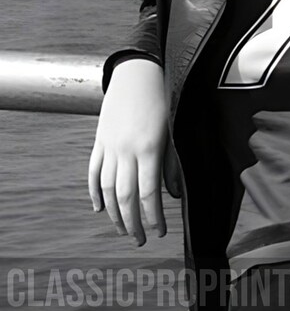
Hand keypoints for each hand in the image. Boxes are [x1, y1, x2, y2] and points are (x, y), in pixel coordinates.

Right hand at [88, 58, 168, 245]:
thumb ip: (173, 164)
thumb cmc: (162, 98)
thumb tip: (173, 195)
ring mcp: (109, 146)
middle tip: (140, 239)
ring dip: (114, 214)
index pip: (148, 194)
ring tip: (123, 229)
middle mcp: (126, 150)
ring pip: (107, 189)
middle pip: (125, 197)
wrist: (138, 70)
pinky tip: (100, 208)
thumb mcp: (174, 129)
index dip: (153, 217)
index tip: (159, 232)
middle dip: (132, 223)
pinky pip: (94, 172)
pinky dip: (95, 192)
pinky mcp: (99, 140)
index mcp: (149, 148)